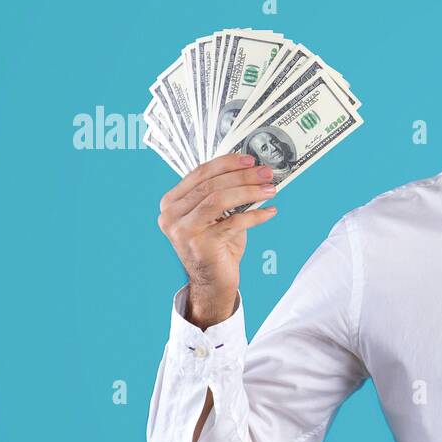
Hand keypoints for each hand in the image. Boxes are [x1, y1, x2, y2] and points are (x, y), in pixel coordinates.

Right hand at [157, 154, 278, 326]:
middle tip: (266, 173)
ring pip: (219, 199)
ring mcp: (184, 230)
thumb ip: (221, 193)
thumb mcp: (214, 216)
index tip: (249, 159)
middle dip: (242, 176)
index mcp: (171, 203)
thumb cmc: (216, 245)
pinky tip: (270, 212)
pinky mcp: (201, 244)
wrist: (212, 282)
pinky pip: (234, 222)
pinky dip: (256, 215)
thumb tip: (250, 169)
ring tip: (270, 189)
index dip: (226, 163)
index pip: (199, 174)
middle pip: (211, 185)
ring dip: (249, 191)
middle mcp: (171, 215)